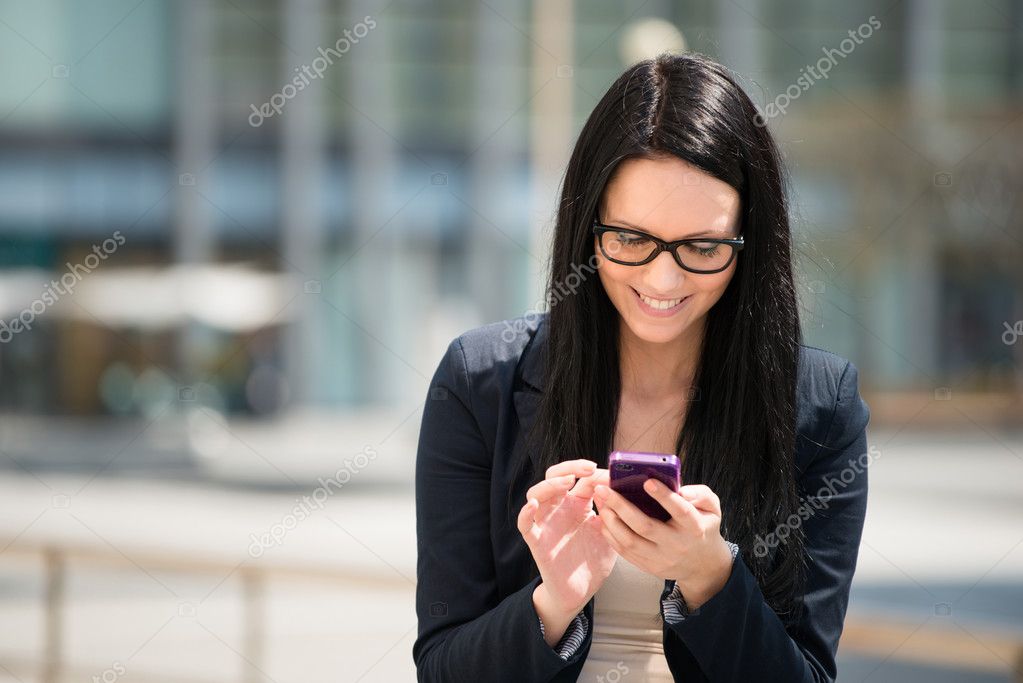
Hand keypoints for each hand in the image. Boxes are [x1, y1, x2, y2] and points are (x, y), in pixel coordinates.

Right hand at [517, 459, 616, 613]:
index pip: (580, 478)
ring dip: (550, 484)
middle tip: (588, 468)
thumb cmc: (593, 560)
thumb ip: (613, 513)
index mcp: (578, 505)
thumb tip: (618, 489)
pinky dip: (525, 513)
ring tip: (566, 482)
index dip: (593, 472)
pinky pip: (524, 524)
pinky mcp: (536, 541)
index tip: (610, 474)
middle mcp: (560, 509)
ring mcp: (546, 523)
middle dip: (570, 467)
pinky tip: (534, 506)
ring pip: (536, 493)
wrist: (581, 591)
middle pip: (555, 477)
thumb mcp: (609, 533)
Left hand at [592, 479, 732, 609]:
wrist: (702, 564)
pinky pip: (626, 553)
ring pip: (631, 541)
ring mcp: (662, 559)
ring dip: (611, 521)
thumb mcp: (712, 509)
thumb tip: (682, 490)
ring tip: (601, 503)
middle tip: (605, 489)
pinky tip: (604, 520)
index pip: (680, 511)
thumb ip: (701, 495)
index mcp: (694, 527)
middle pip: (645, 527)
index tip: (648, 482)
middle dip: (621, 507)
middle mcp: (677, 545)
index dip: (664, 497)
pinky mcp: (650, 567)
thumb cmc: (702, 527)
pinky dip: (611, 536)